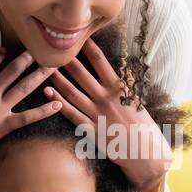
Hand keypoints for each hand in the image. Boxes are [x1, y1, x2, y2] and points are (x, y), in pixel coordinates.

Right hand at [0, 48, 62, 187]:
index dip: (0, 53)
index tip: (6, 49)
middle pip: (12, 70)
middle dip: (26, 58)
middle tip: (38, 50)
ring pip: (24, 88)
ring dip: (39, 75)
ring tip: (51, 66)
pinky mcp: (3, 127)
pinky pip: (27, 117)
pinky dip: (43, 111)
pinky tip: (57, 104)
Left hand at [42, 36, 171, 191]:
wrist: (147, 154)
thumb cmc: (145, 127)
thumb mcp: (138, 102)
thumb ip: (123, 88)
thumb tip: (115, 73)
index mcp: (120, 89)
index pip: (101, 62)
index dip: (88, 48)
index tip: (78, 37)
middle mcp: (106, 99)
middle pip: (82, 75)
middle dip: (66, 60)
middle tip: (53, 48)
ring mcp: (97, 115)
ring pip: (72, 92)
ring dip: (57, 79)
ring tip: (44, 67)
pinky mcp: (91, 130)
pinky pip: (71, 114)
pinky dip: (58, 103)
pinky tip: (47, 92)